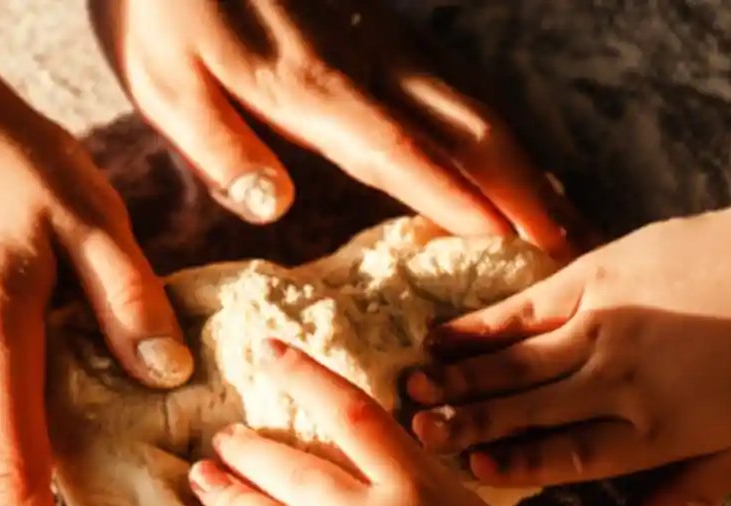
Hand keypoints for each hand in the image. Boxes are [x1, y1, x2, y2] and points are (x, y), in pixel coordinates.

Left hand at [90, 0, 586, 258]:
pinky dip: (501, 134)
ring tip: (567, 223)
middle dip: (525, 197)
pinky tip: (515, 161)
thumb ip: (218, 148)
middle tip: (573, 257)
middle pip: (469, 132)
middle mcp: (365, 66)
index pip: (403, 154)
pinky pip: (460, 88)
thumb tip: (276, 207)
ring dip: (528, 168)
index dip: (460, 205)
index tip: (516, 254)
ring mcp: (381, 45)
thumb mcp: (161, 83)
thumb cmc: (157, 7)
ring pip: (478, 108)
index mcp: (311, 90)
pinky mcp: (379, 33)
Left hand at [178, 340, 645, 505]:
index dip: (303, 374)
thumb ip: (421, 485)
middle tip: (222, 437)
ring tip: (202, 478)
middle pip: (294, 468)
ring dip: (228, 497)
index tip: (267, 349)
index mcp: (419, 488)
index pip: (350, 411)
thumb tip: (380, 457)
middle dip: (249, 449)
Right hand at [406, 213, 730, 505]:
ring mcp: (602, 326)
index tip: (471, 467)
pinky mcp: (594, 279)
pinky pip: (526, 308)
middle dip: (466, 423)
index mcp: (650, 429)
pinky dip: (481, 326)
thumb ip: (690, 493)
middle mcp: (616, 382)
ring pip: (516, 362)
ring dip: (461, 378)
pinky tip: (441, 336)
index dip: (515, 463)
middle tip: (415, 432)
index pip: (567, 455)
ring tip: (411, 388)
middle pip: (529, 410)